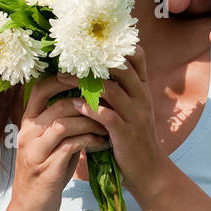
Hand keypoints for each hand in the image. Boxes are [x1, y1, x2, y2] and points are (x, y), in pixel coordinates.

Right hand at [4, 74, 110, 210]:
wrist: (31, 210)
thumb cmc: (46, 174)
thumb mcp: (51, 144)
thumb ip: (62, 123)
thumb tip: (86, 99)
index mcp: (28, 123)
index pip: (40, 89)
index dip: (63, 78)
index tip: (89, 77)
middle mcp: (27, 134)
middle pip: (56, 104)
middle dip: (86, 102)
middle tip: (109, 103)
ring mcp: (34, 151)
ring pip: (64, 123)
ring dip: (91, 122)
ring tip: (109, 126)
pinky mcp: (45, 169)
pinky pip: (70, 146)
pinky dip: (89, 140)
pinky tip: (102, 142)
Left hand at [75, 45, 171, 198]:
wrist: (148, 170)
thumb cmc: (131, 136)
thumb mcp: (129, 109)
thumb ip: (116, 89)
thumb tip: (89, 68)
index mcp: (142, 89)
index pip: (136, 56)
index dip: (115, 45)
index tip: (88, 40)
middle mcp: (142, 98)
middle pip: (121, 67)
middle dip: (92, 60)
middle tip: (66, 57)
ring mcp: (136, 116)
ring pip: (111, 89)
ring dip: (83, 82)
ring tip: (61, 78)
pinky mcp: (126, 134)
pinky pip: (106, 116)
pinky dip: (88, 108)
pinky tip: (73, 104)